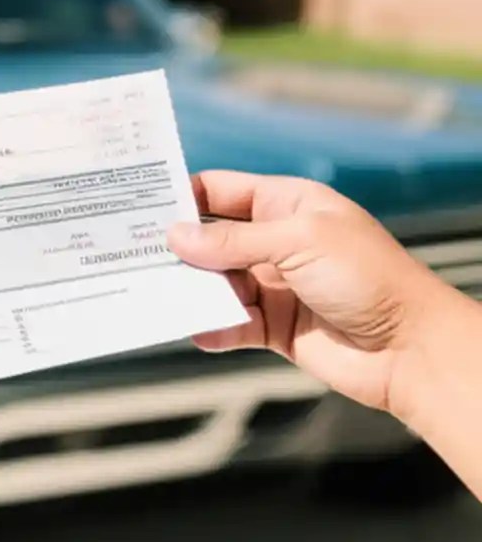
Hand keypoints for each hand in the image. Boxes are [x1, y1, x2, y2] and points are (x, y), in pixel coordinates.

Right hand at [165, 170, 460, 418]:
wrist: (410, 349)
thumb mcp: (297, 243)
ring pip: (214, 283)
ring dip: (189, 289)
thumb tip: (175, 237)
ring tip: (155, 292)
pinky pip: (228, 323)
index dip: (183, 197)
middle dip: (176, 247)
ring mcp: (273, 285)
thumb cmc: (369, 278)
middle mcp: (275, 242)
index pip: (221, 192)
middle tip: (131, 253)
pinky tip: (195, 328)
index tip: (141, 207)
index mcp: (287, 205)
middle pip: (209, 240)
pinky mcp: (272, 326)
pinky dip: (210, 326)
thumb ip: (232, 241)